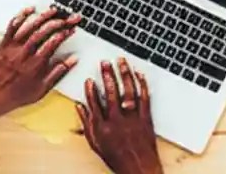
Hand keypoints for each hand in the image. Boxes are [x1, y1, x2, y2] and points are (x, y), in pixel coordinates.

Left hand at [0, 6, 81, 116]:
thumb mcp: (42, 89)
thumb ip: (58, 73)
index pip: (53, 43)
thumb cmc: (15, 94)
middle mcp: (25, 53)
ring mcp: (13, 47)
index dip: (65, 33)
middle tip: (68, 17)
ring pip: (30, 26)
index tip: (72, 28)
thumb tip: (72, 61)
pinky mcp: (5, 43)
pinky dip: (22, 15)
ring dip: (44, 16)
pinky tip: (30, 10)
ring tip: (55, 10)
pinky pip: (13, 25)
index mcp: (35, 64)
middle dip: (59, 21)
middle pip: (43, 31)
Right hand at [76, 58, 163, 173]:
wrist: (138, 167)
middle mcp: (117, 120)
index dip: (91, 89)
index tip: (89, 79)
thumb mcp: (96, 143)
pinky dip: (142, 85)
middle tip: (105, 63)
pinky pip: (145, 98)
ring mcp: (133, 118)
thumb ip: (87, 124)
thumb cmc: (117, 157)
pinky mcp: (146, 118)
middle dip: (107, 75)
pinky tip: (139, 74)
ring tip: (121, 62)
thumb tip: (79, 107)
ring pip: (128, 91)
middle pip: (111, 93)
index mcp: (103, 127)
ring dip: (124, 74)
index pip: (94, 102)